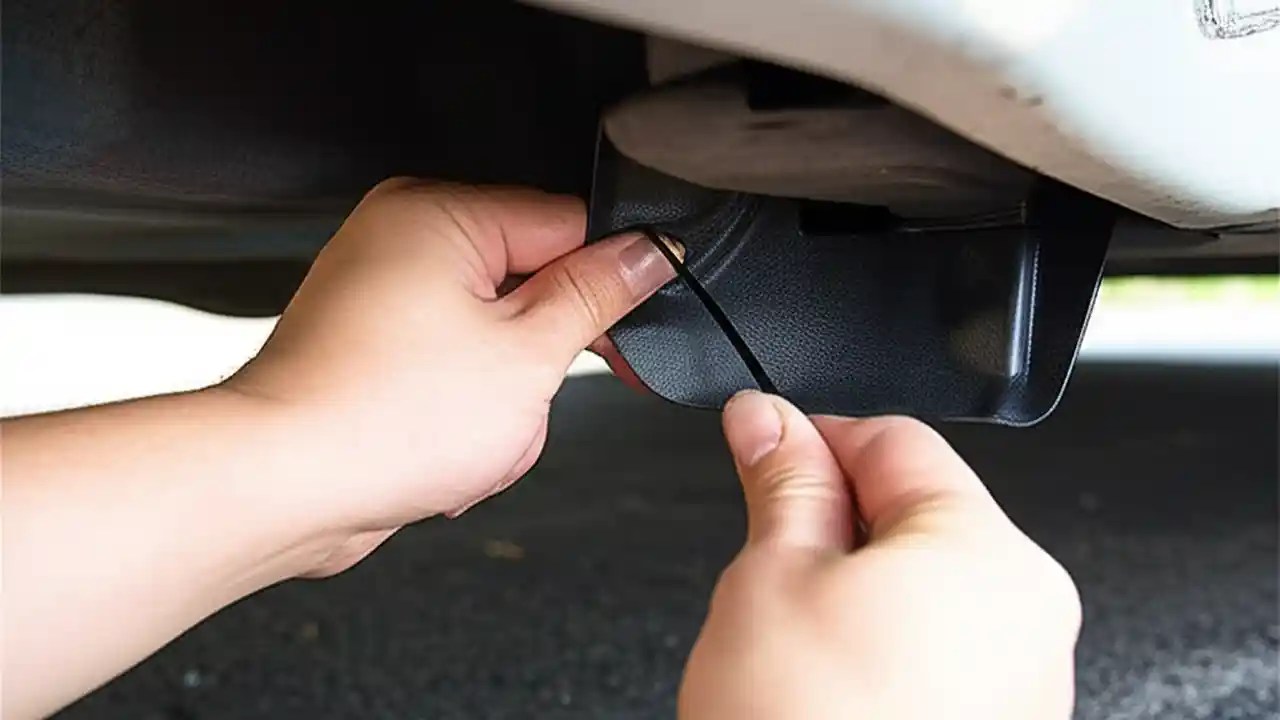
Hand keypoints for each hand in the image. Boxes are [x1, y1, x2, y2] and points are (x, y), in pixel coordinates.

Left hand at [225, 179, 676, 573]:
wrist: (283, 486)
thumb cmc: (381, 419)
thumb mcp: (526, 354)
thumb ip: (597, 295)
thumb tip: (647, 253)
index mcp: (440, 213)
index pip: (566, 223)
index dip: (609, 282)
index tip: (630, 328)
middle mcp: (403, 239)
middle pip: (531, 283)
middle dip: (541, 358)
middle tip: (528, 399)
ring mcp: (383, 294)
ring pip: (497, 339)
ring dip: (504, 399)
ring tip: (473, 435)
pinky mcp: (374, 347)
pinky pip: (454, 367)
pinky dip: (464, 412)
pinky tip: (444, 450)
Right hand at [680, 392, 1081, 718]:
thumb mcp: (771, 580)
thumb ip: (782, 483)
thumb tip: (767, 420)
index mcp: (987, 554)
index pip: (896, 439)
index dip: (815, 433)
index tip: (763, 440)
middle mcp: (1030, 614)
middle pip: (919, 512)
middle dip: (835, 517)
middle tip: (765, 546)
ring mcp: (1023, 680)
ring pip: (927, 585)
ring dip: (855, 583)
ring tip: (791, 632)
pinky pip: (941, 649)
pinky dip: (883, 644)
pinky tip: (826, 681)